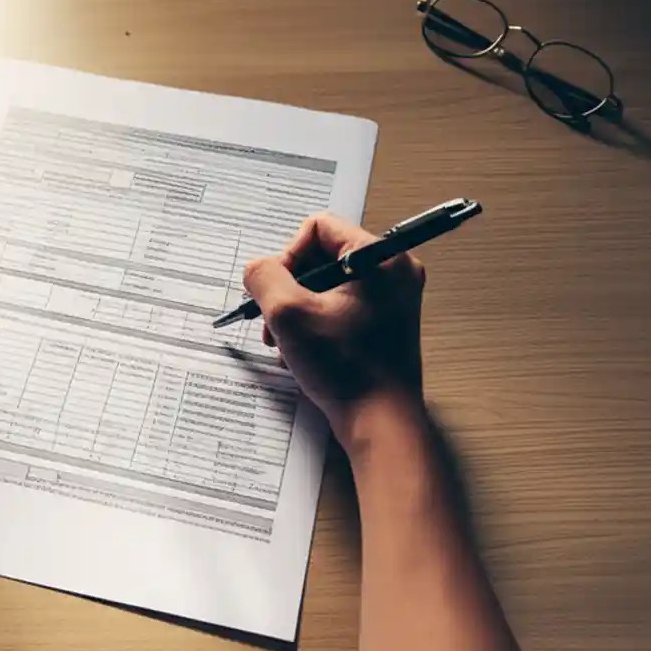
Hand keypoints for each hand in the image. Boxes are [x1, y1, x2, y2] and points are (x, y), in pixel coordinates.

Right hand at [243, 213, 425, 439]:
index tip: (278, 291)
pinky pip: (338, 306)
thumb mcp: (289, 315)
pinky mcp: (383, 322)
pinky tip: (302, 350)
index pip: (319, 228)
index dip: (288, 256)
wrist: (380, 423)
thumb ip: (264, 278)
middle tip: (275, 320)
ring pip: (326, 284)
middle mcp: (393, 272)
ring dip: (297, 309)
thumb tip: (257, 268)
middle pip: (321, 256)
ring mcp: (391, 299)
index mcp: (381, 258)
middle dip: (289, 288)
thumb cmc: (347, 370)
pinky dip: (314, 323)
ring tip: (284, 341)